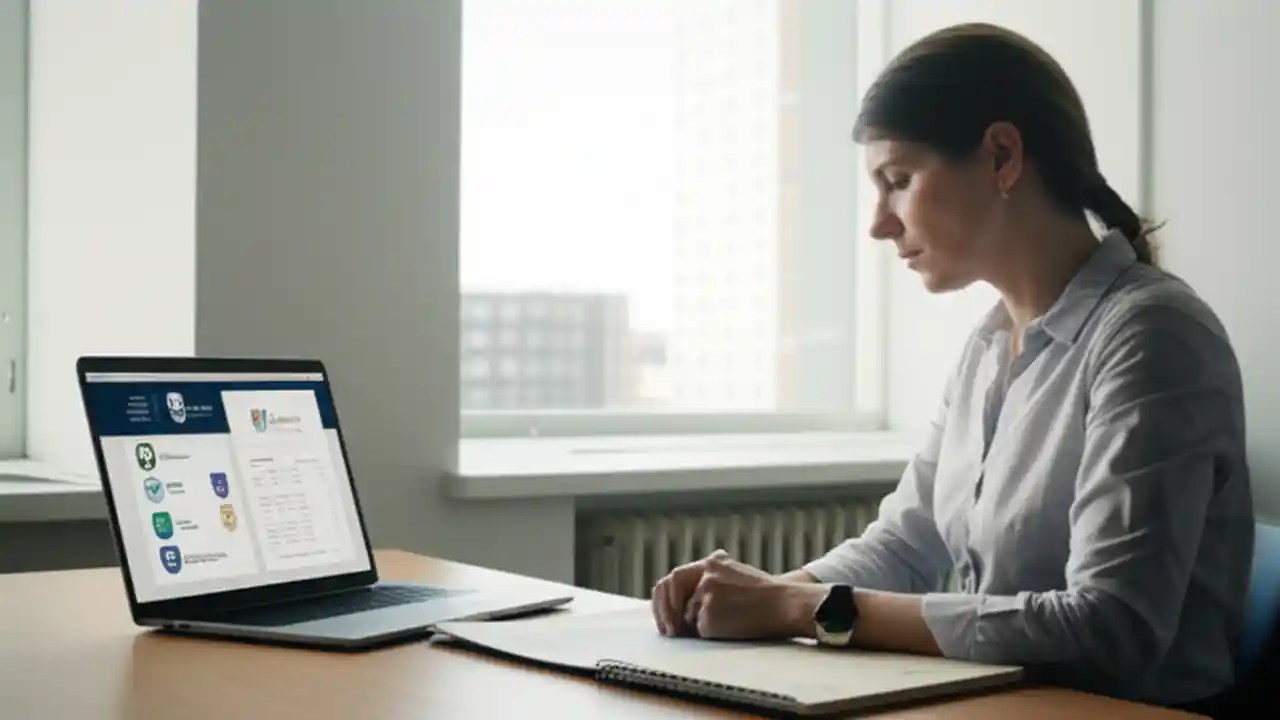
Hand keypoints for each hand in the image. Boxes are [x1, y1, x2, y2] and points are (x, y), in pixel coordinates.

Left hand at [652, 550, 826, 639]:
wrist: (786, 605)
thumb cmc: (765, 597)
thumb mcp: (734, 576)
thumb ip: (709, 582)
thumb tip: (678, 605)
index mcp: (713, 563)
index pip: (675, 577)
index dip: (666, 597)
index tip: (667, 614)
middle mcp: (706, 574)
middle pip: (671, 589)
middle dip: (666, 611)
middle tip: (670, 631)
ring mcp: (706, 593)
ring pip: (688, 616)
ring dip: (699, 625)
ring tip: (729, 621)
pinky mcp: (709, 614)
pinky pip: (701, 631)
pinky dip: (712, 634)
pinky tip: (733, 627)